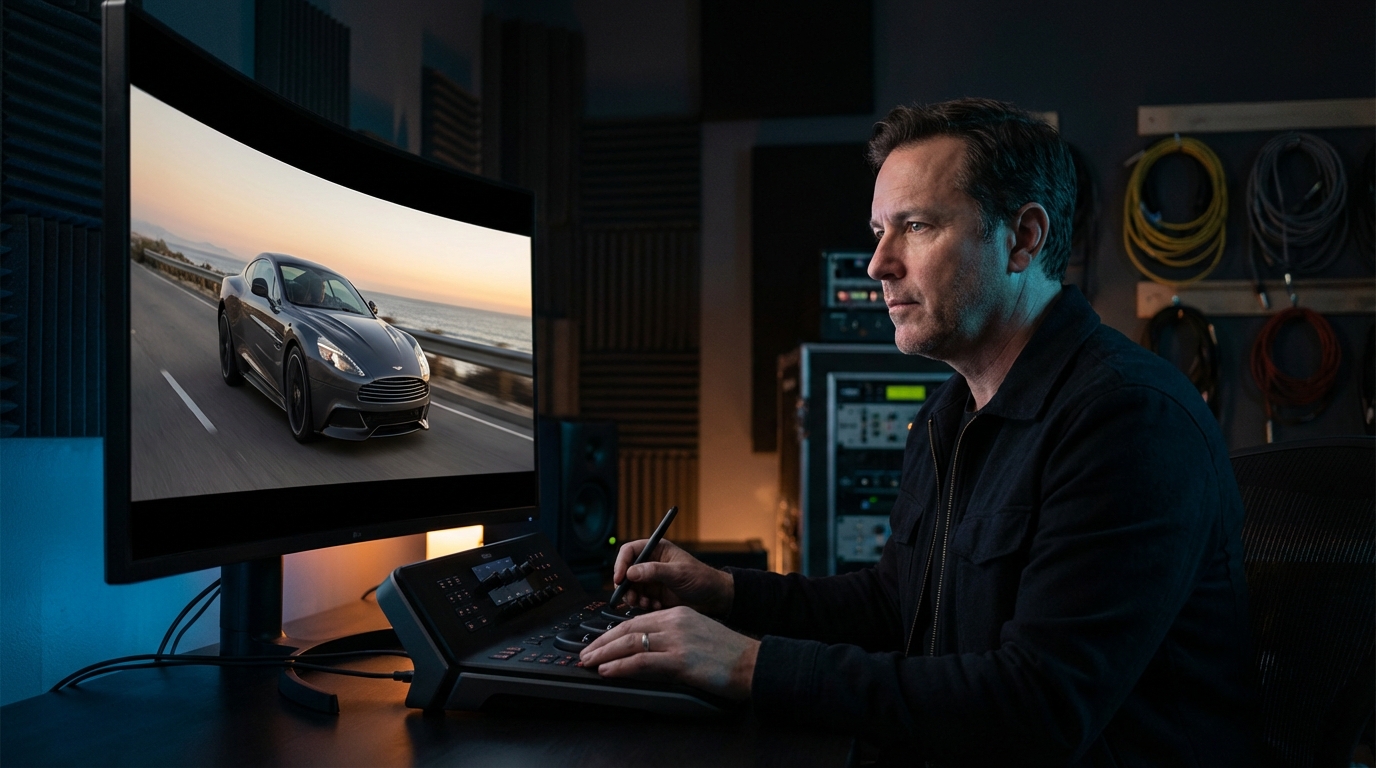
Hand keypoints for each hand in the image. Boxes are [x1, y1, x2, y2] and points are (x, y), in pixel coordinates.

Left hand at [579, 606, 758, 700]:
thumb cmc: (729, 654)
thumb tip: (646, 653)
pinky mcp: (680, 660)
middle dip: (601, 643)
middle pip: (627, 629)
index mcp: (678, 614)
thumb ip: (672, 639)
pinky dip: (620, 666)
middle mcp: (675, 621)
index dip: (612, 634)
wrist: (753, 662)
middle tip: (584, 654)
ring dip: (604, 654)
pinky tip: (607, 671)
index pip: (636, 621)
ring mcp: (677, 640)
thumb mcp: (696, 636)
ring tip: (589, 663)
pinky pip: (642, 662)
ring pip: (630, 643)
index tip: (598, 644)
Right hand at [611, 539, 733, 616]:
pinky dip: (643, 605)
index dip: (621, 563)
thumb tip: (631, 572)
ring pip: (630, 588)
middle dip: (626, 586)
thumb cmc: (700, 578)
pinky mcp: (653, 595)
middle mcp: (650, 563)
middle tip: (632, 598)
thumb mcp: (678, 572)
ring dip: (634, 598)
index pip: (630, 551)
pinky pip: (639, 600)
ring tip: (646, 604)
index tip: (619, 578)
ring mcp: (651, 580)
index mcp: (656, 550)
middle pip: (626, 571)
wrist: (712, 598)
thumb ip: (654, 571)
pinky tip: (656, 606)